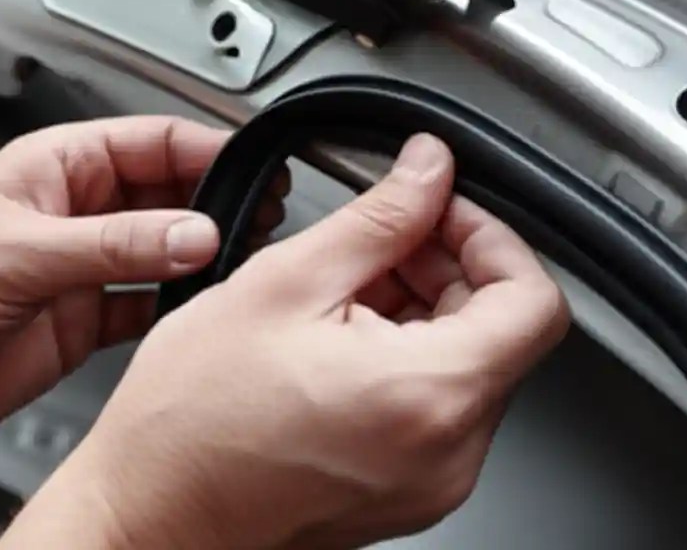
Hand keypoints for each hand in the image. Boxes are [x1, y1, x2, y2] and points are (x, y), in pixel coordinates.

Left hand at [0, 116, 284, 454]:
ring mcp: (79, 271)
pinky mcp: (79, 326)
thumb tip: (195, 233)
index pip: (149, 142)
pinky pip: (146, 307)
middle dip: (215, 201)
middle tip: (262, 214)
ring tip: (244, 259)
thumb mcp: (17, 250)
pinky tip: (200, 306)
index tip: (253, 167)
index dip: (205, 150)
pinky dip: (177, 307)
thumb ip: (115, 245)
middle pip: (167, 194)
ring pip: (163, 251)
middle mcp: (73, 215)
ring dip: (203, 255)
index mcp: (54, 169)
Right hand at [2, 134, 569, 549]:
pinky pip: (439, 410)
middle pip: (504, 332)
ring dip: (425, 312)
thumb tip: (429, 171)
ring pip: (470, 368)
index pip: (535, 300)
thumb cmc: (192, 424)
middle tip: (382, 242)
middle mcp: (448, 452)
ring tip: (343, 294)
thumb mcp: (284, 283)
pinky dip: (408, 360)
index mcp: (428, 394)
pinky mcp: (408, 494)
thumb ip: (378, 218)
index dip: (493, 238)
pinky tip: (341, 339)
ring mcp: (432, 482)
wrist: (151, 514)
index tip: (445, 212)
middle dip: (450, 268)